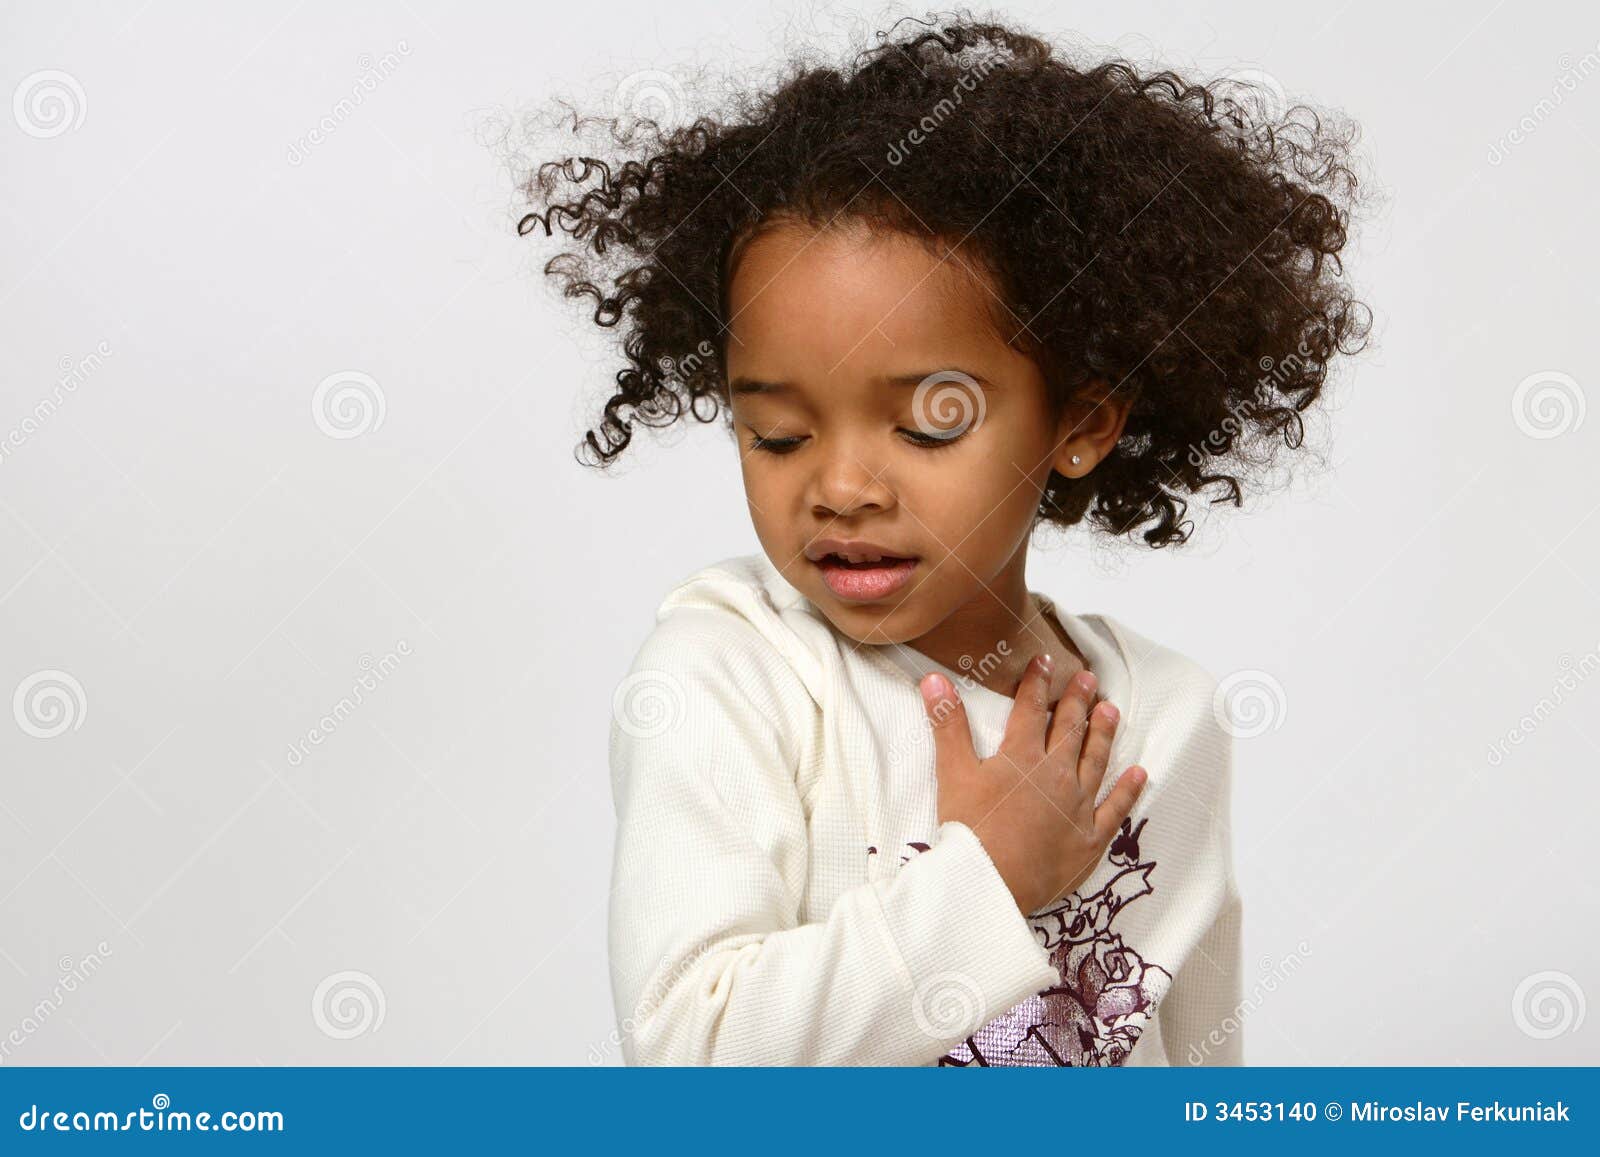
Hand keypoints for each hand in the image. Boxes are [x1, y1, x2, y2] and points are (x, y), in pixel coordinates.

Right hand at [921, 652, 1147, 914]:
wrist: (992, 882)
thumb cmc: (968, 829)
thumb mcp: (953, 772)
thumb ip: (947, 724)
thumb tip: (933, 678)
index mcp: (1022, 757)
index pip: (1030, 710)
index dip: (1037, 683)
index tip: (1044, 660)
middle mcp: (1056, 775)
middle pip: (1069, 730)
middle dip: (1077, 701)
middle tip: (1088, 679)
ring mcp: (1078, 806)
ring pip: (1095, 761)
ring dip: (1103, 734)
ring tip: (1111, 710)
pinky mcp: (1090, 838)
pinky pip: (1115, 809)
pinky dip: (1127, 790)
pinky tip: (1138, 773)